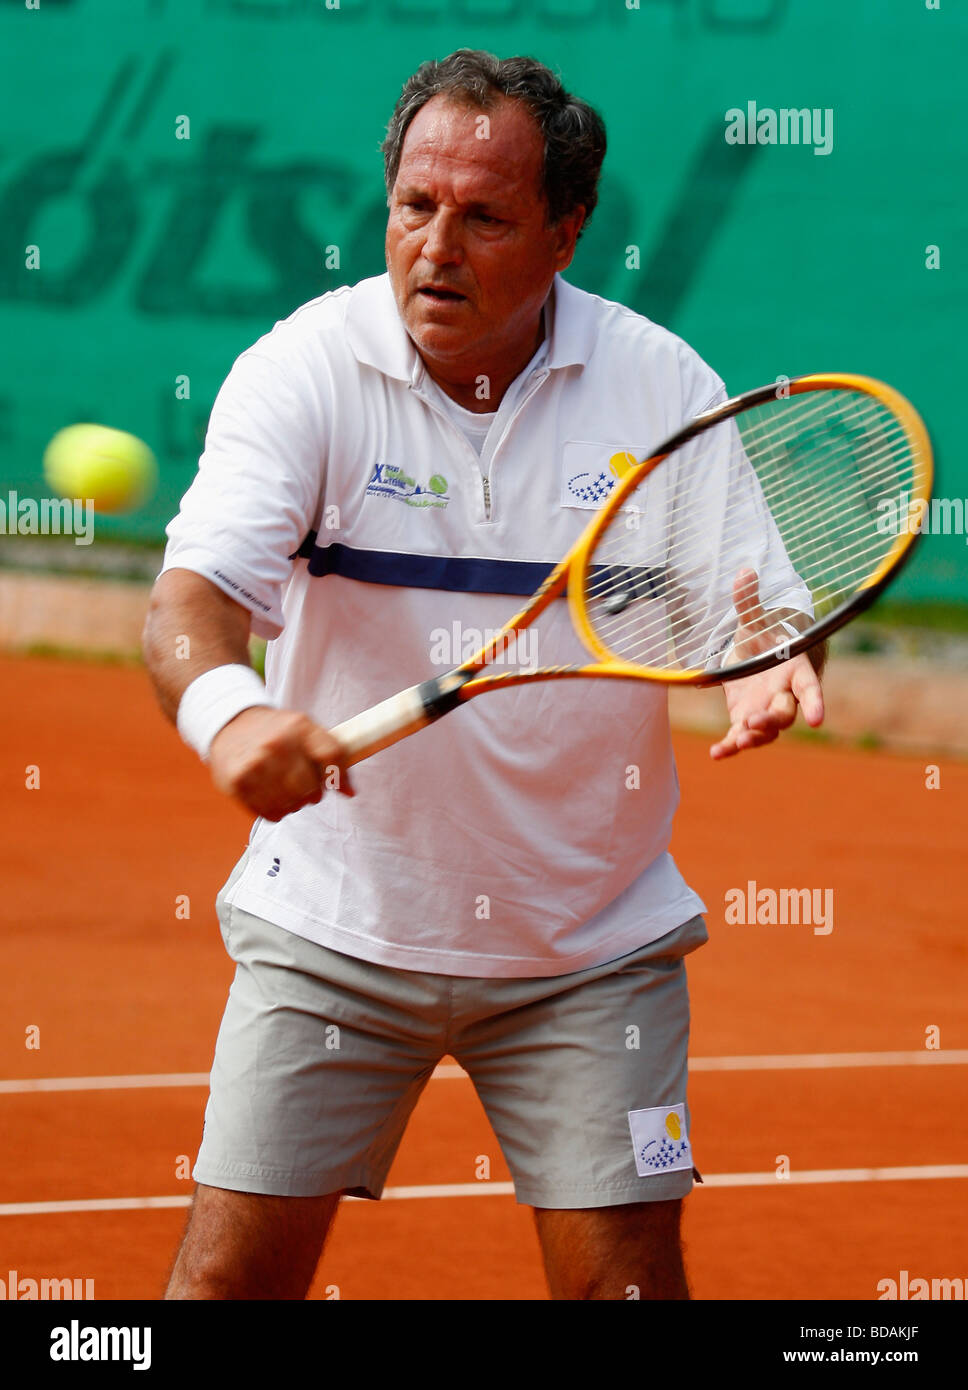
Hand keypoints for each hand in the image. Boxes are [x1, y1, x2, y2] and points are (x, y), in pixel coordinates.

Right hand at [209, 706, 353, 819]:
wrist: (230, 723)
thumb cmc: (275, 732)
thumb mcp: (304, 729)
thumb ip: (331, 754)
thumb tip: (350, 793)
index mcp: (299, 727)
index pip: (333, 754)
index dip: (340, 777)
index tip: (339, 787)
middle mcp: (277, 744)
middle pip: (311, 789)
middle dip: (312, 794)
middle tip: (303, 788)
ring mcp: (255, 763)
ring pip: (291, 805)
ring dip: (293, 804)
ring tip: (285, 792)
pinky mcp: (237, 782)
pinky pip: (269, 813)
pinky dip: (275, 811)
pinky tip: (270, 796)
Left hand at [710, 568, 823, 759]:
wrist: (757, 653)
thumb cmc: (764, 635)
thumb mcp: (753, 618)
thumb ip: (749, 601)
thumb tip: (744, 572)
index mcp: (794, 669)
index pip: (809, 688)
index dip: (814, 703)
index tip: (817, 719)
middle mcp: (784, 694)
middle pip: (786, 714)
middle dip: (772, 721)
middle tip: (755, 723)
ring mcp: (766, 710)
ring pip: (767, 731)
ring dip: (754, 738)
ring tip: (737, 742)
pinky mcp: (746, 719)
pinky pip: (741, 737)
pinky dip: (730, 747)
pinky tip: (717, 754)